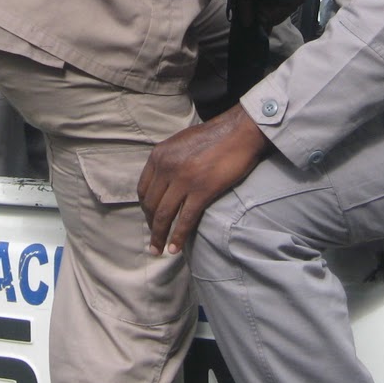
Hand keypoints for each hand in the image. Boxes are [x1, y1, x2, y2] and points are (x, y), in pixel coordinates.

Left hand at [138, 104, 270, 255]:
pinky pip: (185, 219)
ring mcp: (183, 179)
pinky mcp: (202, 190)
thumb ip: (169, 160)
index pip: (143, 189)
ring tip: (158, 251)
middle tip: (154, 241)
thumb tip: (165, 181)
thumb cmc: (215, 136)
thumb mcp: (181, 143)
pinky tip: (175, 248)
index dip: (145, 209)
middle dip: (151, 226)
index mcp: (159, 155)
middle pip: (151, 204)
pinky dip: (178, 236)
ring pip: (164, 215)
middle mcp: (166, 167)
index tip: (150, 220)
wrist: (240, 131)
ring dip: (159, 236)